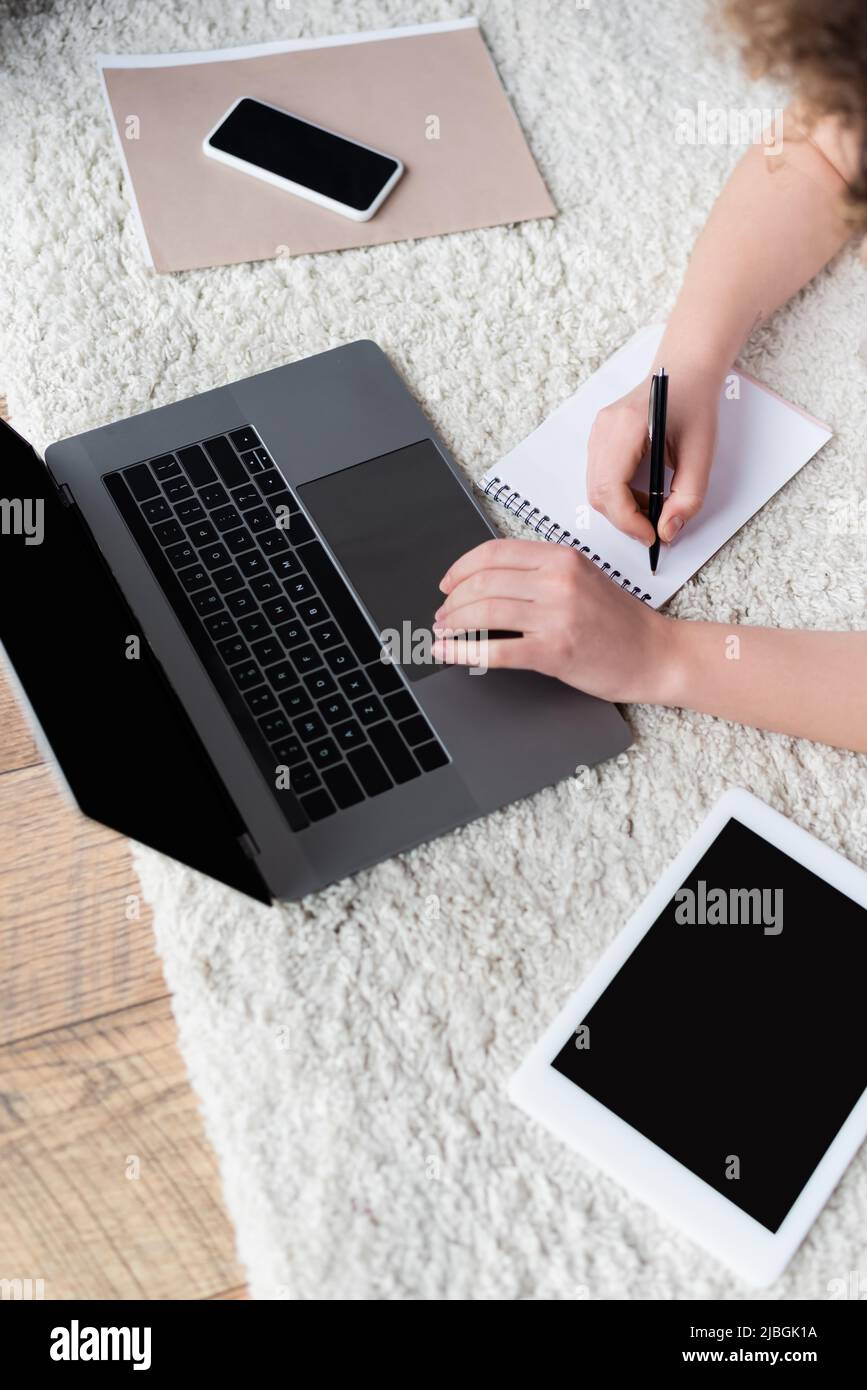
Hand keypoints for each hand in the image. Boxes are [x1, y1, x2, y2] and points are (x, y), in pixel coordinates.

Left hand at [433, 538, 676, 703]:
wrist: (657, 654)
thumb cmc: (621, 622)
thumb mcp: (582, 580)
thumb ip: (540, 575)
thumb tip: (487, 583)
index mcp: (562, 558)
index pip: (495, 552)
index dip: (461, 568)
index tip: (447, 584)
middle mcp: (558, 580)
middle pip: (483, 582)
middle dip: (452, 600)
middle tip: (442, 614)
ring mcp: (557, 615)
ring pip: (484, 612)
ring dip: (454, 623)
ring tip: (443, 633)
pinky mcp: (555, 650)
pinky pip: (496, 650)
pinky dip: (464, 652)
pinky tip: (450, 653)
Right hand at [586, 364, 720, 543]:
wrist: (684, 373)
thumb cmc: (694, 406)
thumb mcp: (701, 454)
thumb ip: (688, 497)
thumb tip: (666, 532)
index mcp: (626, 427)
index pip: (611, 488)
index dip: (628, 521)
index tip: (651, 537)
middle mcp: (604, 429)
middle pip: (598, 493)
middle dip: (625, 519)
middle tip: (653, 529)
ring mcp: (596, 433)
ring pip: (596, 489)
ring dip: (622, 509)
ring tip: (652, 507)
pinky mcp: (598, 439)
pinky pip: (599, 479)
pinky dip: (619, 496)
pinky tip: (642, 492)